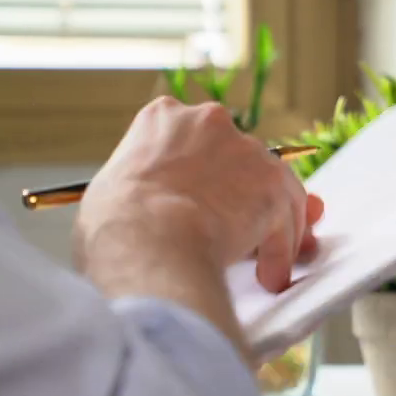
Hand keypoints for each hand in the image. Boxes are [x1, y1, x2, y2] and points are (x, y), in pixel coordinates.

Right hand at [76, 97, 324, 296]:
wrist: (146, 238)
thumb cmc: (114, 224)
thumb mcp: (111, 189)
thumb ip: (139, 186)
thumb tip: (141, 207)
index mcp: (163, 118)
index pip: (198, 141)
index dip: (208, 177)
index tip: (209, 204)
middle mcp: (209, 122)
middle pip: (242, 163)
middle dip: (247, 200)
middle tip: (245, 239)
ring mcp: (246, 151)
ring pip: (274, 192)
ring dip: (273, 231)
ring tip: (265, 270)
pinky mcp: (273, 187)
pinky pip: (284, 223)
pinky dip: (280, 252)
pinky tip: (269, 277)